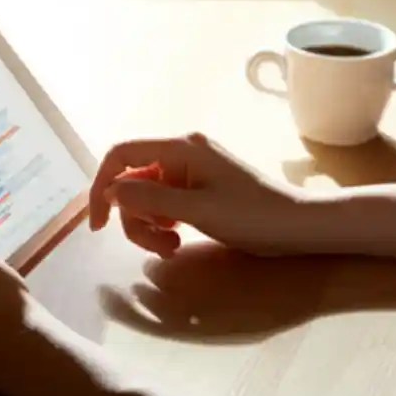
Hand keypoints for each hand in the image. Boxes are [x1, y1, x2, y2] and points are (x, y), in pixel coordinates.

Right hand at [89, 133, 309, 256]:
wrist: (296, 226)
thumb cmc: (251, 215)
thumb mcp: (196, 209)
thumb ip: (149, 197)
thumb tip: (110, 190)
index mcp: (181, 147)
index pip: (121, 155)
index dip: (102, 186)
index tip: (100, 225)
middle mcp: (181, 153)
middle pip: (132, 181)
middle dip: (136, 217)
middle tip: (158, 246)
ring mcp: (190, 171)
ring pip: (146, 197)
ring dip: (150, 226)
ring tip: (172, 248)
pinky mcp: (198, 189)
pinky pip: (164, 204)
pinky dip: (164, 224)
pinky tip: (179, 241)